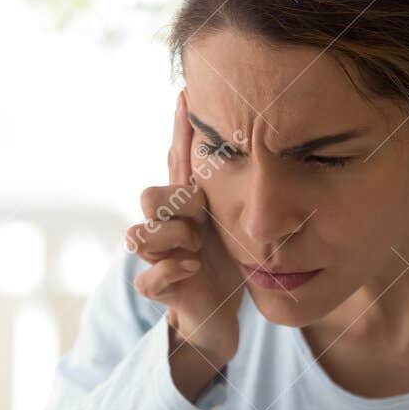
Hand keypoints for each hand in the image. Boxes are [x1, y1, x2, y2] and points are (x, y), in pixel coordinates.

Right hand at [127, 90, 244, 395]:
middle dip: (174, 205)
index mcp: (186, 205)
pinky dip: (171, 272)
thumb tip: (269, 153)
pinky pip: (148, 276)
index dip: (179, 130)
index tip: (188, 94)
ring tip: (198, 251)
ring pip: (139, 235)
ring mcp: (158, 256)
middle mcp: (166, 226)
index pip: (177, 161)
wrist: (217, 316)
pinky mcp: (158, 288)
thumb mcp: (236, 225)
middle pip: (148, 196)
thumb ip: (239, 196)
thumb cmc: (225, 264)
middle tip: (200, 222)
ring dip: (173, 239)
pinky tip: (193, 270)